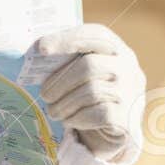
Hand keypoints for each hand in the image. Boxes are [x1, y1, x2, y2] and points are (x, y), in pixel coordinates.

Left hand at [19, 24, 145, 164]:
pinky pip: (96, 114)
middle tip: (44, 95)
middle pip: (89, 66)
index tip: (41, 48)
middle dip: (60, 81)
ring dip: (64, 103)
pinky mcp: (126, 116)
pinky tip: (69, 120)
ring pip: (90, 91)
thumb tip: (35, 57)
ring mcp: (130, 93)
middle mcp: (129, 68)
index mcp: (118, 50)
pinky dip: (76, 117)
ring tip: (53, 111)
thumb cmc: (93, 95)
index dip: (67, 39)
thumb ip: (70, 61)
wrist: (116, 129)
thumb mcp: (86, 73)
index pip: (96, 34)